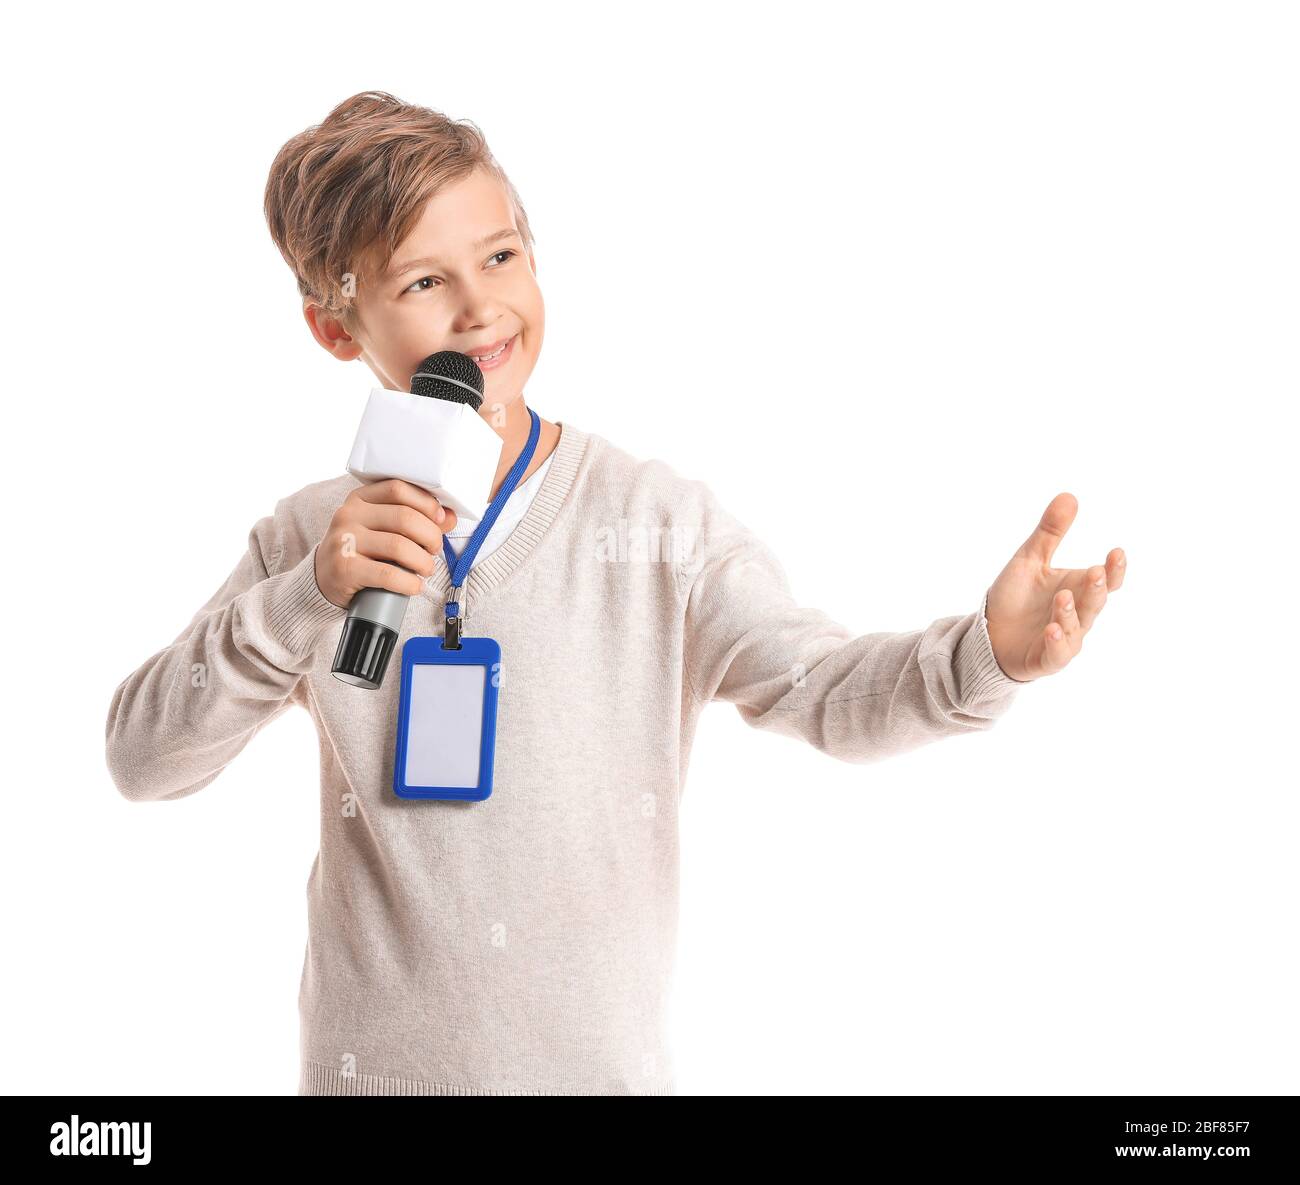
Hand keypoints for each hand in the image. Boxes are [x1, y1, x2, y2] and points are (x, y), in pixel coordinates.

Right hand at [315, 479, 457, 608]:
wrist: (324, 578)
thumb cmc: (361, 550)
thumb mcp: (382, 527)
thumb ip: (415, 518)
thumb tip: (448, 517)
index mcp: (360, 498)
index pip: (398, 488)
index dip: (426, 503)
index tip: (440, 520)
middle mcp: (349, 515)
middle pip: (404, 518)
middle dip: (430, 536)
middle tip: (434, 550)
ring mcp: (344, 541)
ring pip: (399, 546)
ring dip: (423, 561)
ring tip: (426, 569)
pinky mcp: (345, 569)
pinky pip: (387, 574)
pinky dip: (409, 583)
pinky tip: (414, 586)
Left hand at [985, 492, 1124, 681]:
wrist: (988, 633)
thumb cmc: (1015, 597)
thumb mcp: (1029, 559)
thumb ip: (1050, 533)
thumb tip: (1069, 495)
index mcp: (1078, 589)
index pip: (1106, 581)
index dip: (1114, 569)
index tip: (1116, 552)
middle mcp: (1077, 615)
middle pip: (1094, 603)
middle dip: (1096, 589)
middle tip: (1097, 572)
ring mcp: (1064, 639)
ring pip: (1076, 628)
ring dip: (1071, 613)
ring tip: (1062, 596)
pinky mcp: (1046, 658)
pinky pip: (1057, 653)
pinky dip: (1056, 642)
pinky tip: (1051, 629)